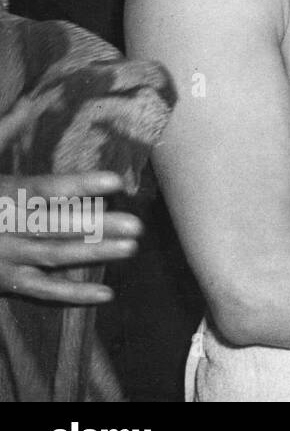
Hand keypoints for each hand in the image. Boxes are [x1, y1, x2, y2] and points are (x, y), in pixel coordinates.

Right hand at [0, 171, 141, 303]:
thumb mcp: (3, 183)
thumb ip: (24, 158)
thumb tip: (55, 137)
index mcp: (6, 196)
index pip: (45, 189)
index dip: (80, 185)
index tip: (116, 182)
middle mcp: (6, 226)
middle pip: (54, 225)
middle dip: (96, 225)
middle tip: (136, 225)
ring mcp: (6, 257)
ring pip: (54, 255)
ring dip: (94, 253)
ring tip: (131, 248)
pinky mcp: (8, 282)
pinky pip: (43, 290)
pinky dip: (73, 294)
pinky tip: (106, 294)